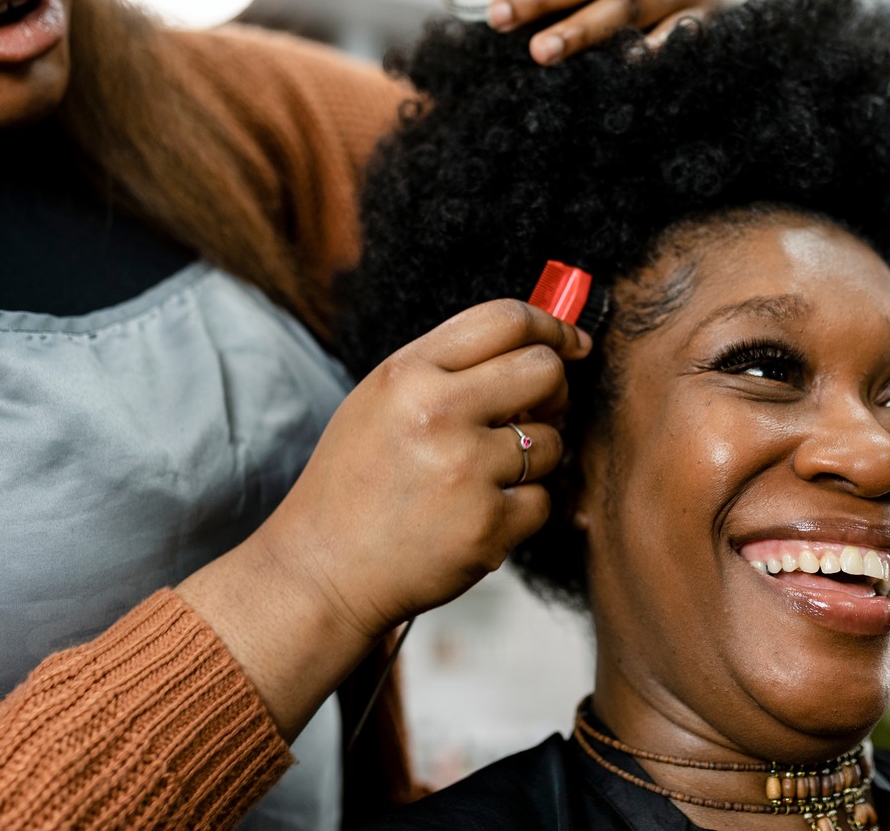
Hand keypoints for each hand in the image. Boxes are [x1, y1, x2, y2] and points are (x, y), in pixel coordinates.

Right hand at [276, 299, 588, 636]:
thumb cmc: (355, 483)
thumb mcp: (381, 402)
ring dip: (531, 460)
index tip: (570, 343)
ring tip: (478, 478)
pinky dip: (518, 511)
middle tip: (533, 412)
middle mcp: (437, 413)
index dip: (550, 326)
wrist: (320, 570)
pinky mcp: (487, 527)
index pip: (504, 319)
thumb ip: (449, 369)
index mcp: (407, 374)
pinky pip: (542, 501)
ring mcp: (465, 471)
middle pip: (544, 371)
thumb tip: (540, 349)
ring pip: (552, 442)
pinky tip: (473, 517)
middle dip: (553, 390)